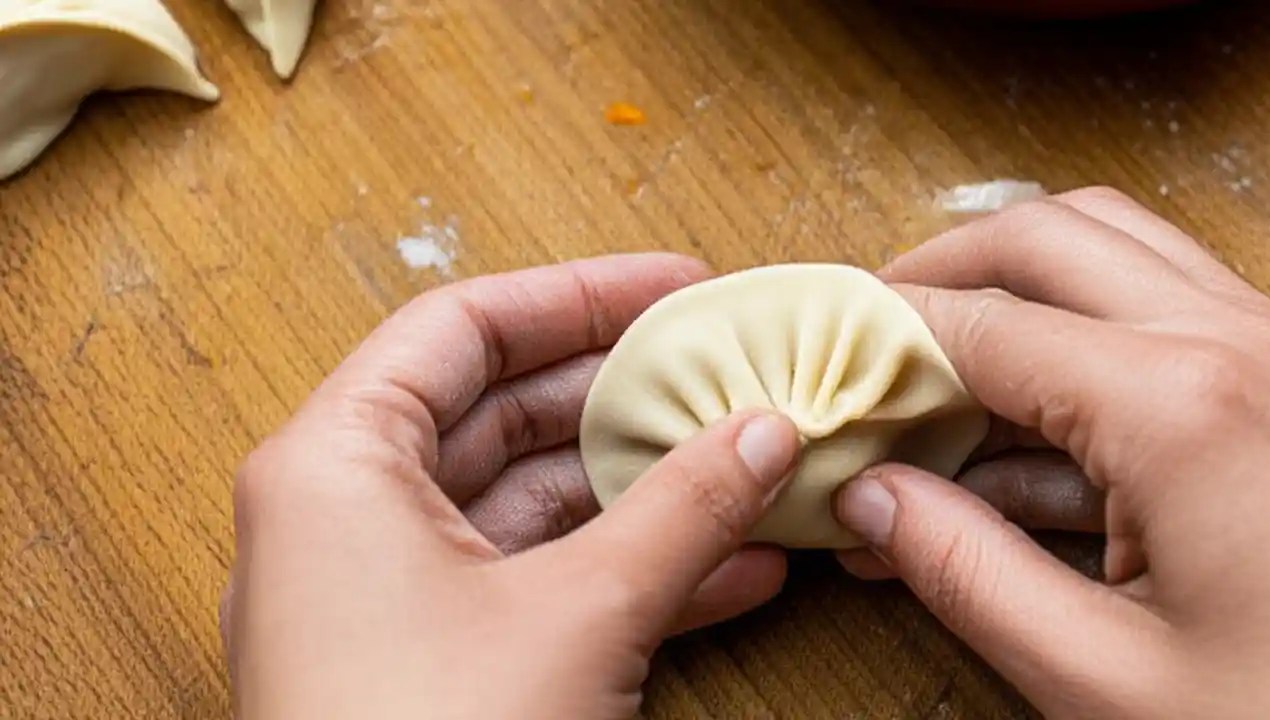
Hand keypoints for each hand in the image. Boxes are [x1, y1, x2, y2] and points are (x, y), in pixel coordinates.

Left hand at [221, 254, 801, 717]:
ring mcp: (392, 594)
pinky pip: (541, 583)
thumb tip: (766, 432)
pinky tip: (736, 566)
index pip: (463, 327)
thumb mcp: (577, 615)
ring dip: (646, 490)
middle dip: (627, 396)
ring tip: (750, 463)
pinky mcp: (437, 662)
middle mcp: (348, 516)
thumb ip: (680, 510)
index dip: (578, 295)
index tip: (677, 285)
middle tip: (726, 372)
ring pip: (534, 505)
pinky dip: (631, 569)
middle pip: (503, 411)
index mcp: (334, 464)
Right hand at [835, 187, 1269, 717]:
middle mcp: (1242, 349)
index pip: (983, 325)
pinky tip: (1012, 449)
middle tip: (870, 328)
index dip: (883, 337)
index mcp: (1184, 406)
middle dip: (943, 269)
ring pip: (1119, 255)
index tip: (820, 354)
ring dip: (1017, 292)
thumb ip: (966, 572)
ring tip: (936, 371)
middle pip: (1054, 237)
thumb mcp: (1105, 681)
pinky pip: (1166, 328)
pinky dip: (1076, 360)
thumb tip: (870, 497)